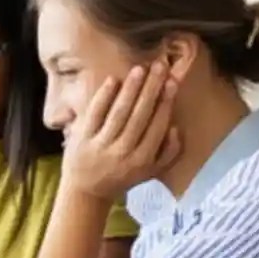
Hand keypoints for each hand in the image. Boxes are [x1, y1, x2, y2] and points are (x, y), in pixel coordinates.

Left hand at [62, 62, 181, 199]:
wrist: (86, 191)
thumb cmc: (122, 176)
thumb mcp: (151, 171)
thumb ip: (168, 152)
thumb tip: (176, 128)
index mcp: (143, 160)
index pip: (157, 126)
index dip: (165, 102)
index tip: (172, 81)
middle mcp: (123, 152)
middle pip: (140, 115)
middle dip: (151, 89)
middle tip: (159, 66)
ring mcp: (101, 145)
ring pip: (119, 113)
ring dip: (130, 89)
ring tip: (140, 69)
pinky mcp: (82, 139)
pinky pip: (94, 114)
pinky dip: (104, 97)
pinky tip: (113, 80)